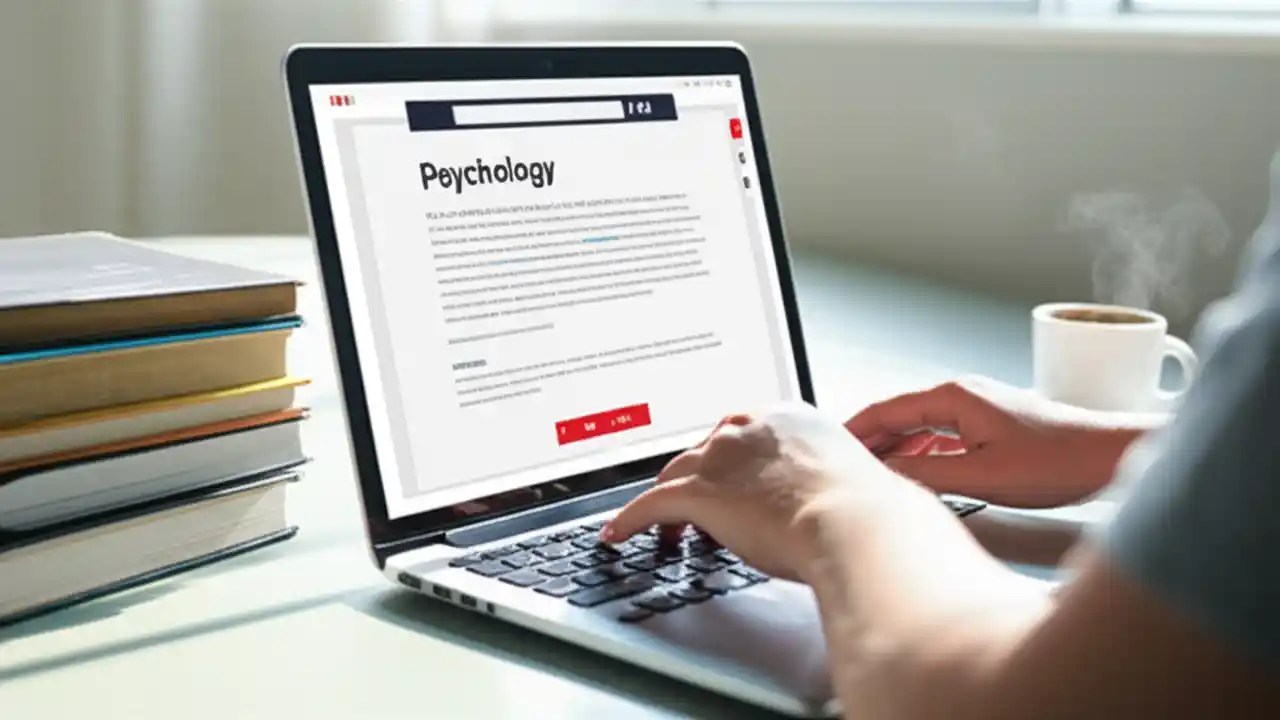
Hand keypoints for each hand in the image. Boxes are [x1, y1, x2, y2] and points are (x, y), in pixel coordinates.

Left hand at [601, 403, 916, 580]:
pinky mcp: (699, 493)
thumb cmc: (869, 512)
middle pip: (706, 449)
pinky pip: (650, 504)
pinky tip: (618, 533)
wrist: (856, 525)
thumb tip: (852, 501)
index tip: (729, 475)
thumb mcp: (855, 480)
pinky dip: (629, 519)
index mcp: (790, 417)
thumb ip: (838, 482)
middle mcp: (750, 428)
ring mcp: (722, 458)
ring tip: (664, 525)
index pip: (743, 432)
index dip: (731, 459)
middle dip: (699, 475)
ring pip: (676, 473)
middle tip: (698, 504)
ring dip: (667, 498)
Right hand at [845, 376, 1147, 507]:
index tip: (830, 447)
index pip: (886, 410)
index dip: (855, 430)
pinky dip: (920, 449)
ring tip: (872, 471)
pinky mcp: (993, 423)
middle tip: (843, 464)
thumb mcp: (981, 475)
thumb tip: (887, 476)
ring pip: (920, 425)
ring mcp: (978, 407)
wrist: (1108, 456)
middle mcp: (962, 394)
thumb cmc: (1056, 461)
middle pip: (899, 415)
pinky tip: (917, 469)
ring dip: (895, 447)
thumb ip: (927, 473)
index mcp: (953, 397)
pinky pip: (941, 432)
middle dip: (870, 439)